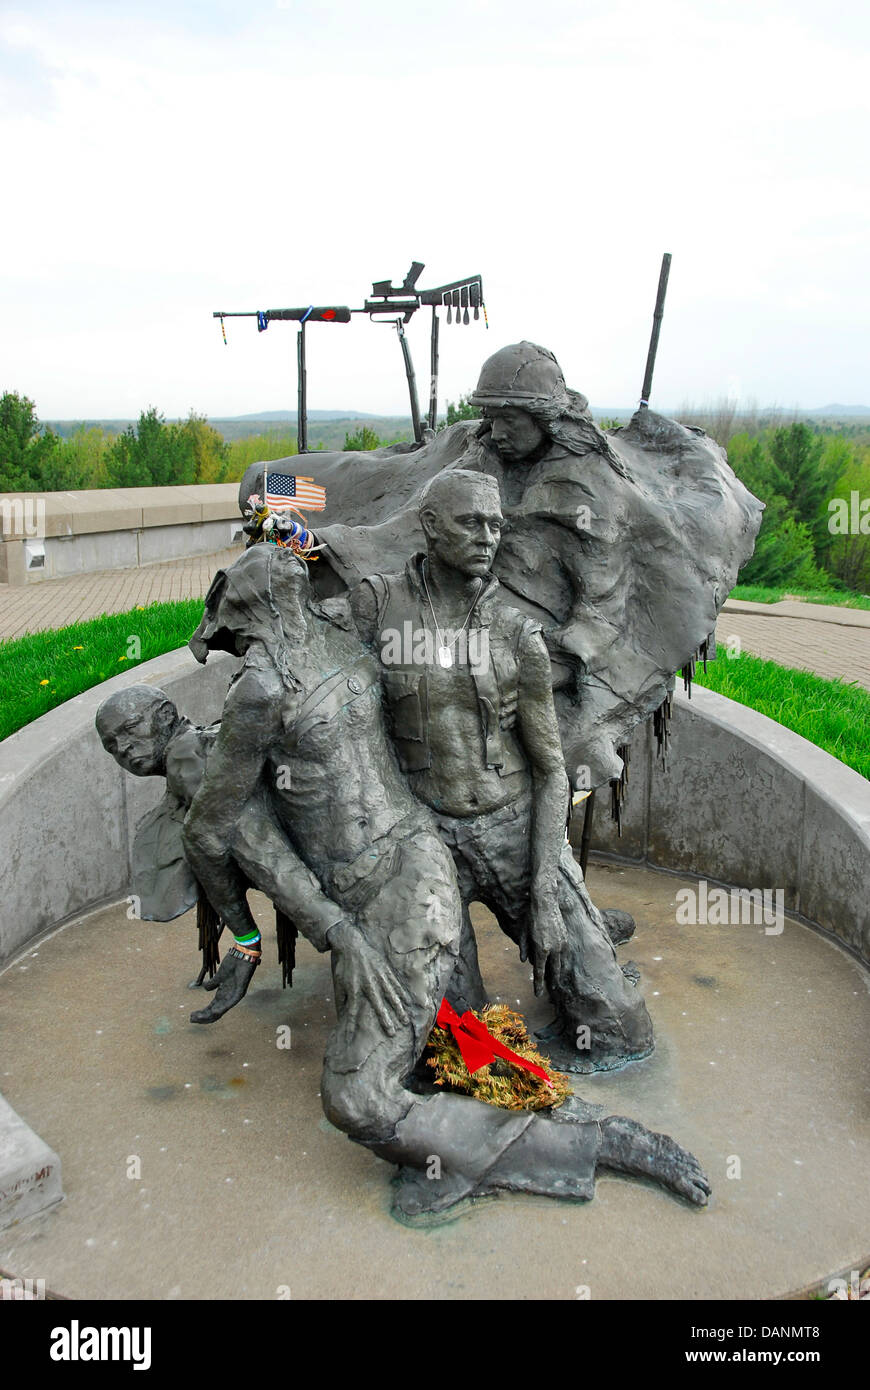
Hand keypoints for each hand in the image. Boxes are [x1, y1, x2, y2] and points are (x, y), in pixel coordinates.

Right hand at [190, 949, 258, 1023]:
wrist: (242, 954)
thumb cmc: (233, 963)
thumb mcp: (220, 975)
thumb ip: (213, 983)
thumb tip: (205, 989)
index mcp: (223, 994)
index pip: (212, 1008)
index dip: (202, 1013)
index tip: (191, 1015)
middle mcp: (228, 997)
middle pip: (215, 1012)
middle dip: (203, 1017)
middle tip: (191, 1019)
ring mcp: (234, 995)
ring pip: (221, 1010)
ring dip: (209, 1015)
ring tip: (198, 1017)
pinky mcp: (240, 990)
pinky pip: (231, 1002)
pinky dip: (222, 1008)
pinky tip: (214, 1011)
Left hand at [328, 921, 411, 1036]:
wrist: (351, 944)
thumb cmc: (344, 966)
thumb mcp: (339, 982)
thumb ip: (341, 999)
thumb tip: (342, 1015)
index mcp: (354, 989)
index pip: (353, 1011)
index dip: (352, 1025)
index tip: (353, 1038)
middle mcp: (368, 985)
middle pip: (378, 1006)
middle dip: (385, 1020)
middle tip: (391, 1033)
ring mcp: (378, 977)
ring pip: (391, 995)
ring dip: (398, 1008)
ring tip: (405, 1020)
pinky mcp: (385, 970)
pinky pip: (395, 984)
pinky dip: (401, 993)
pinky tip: (408, 1002)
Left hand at [528, 886, 567, 995]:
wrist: (546, 902)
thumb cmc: (532, 917)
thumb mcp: (523, 933)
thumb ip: (524, 948)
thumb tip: (525, 961)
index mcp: (541, 949)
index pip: (540, 972)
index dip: (539, 984)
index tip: (538, 994)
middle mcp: (553, 949)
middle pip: (554, 971)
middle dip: (552, 982)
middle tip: (550, 991)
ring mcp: (561, 944)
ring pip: (560, 963)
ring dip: (557, 971)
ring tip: (555, 980)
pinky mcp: (566, 938)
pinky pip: (563, 953)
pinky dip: (559, 960)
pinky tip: (557, 963)